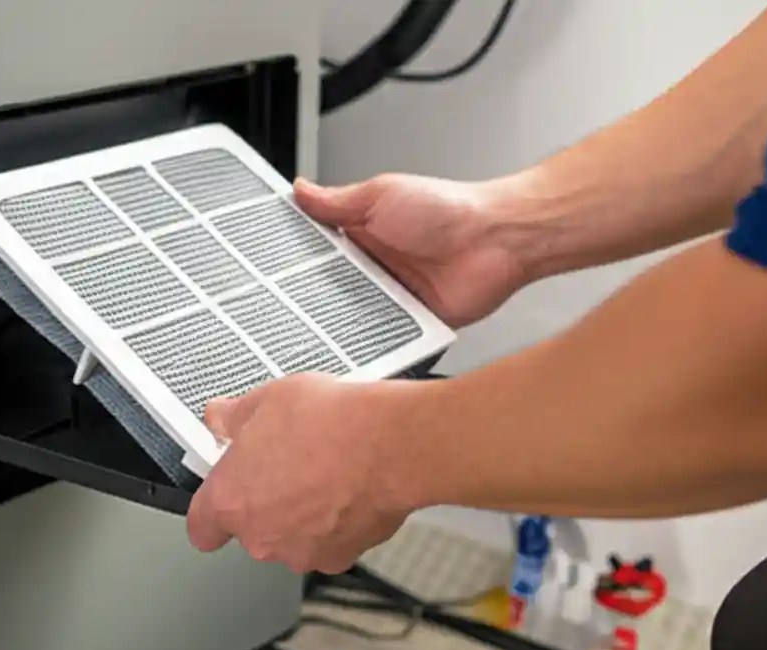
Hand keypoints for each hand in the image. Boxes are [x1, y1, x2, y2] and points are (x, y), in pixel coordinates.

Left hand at [186, 374, 417, 573]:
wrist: (391, 445)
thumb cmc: (331, 424)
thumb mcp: (267, 400)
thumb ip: (233, 417)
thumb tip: (220, 418)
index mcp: (231, 501)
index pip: (201, 527)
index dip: (211, 510)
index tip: (224, 490)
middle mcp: (261, 536)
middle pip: (250, 529)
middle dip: (264, 502)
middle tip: (283, 463)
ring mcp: (301, 551)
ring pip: (290, 536)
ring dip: (299, 513)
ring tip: (319, 471)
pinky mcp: (339, 557)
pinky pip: (326, 541)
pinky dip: (333, 522)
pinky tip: (344, 488)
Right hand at [295, 175, 528, 326]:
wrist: (497, 240)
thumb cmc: (449, 208)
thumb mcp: (381, 195)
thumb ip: (336, 201)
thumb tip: (300, 190)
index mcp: (362, 234)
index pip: (317, 252)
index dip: (295, 260)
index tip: (269, 269)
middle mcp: (374, 267)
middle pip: (328, 288)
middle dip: (309, 296)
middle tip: (283, 304)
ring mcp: (391, 296)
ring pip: (350, 316)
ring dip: (338, 319)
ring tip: (310, 328)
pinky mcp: (409, 324)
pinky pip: (382, 338)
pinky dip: (370, 342)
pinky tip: (353, 343)